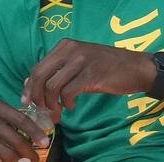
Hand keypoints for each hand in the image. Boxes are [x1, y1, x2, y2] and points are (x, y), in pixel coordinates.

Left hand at [24, 39, 151, 122]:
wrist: (135, 68)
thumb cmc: (104, 69)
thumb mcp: (77, 65)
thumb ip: (56, 72)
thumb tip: (30, 84)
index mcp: (64, 46)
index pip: (37, 68)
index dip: (29, 88)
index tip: (28, 103)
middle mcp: (71, 49)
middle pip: (40, 77)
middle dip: (37, 98)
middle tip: (42, 111)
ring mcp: (81, 61)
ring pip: (51, 87)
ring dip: (51, 105)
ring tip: (58, 113)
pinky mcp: (91, 74)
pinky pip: (67, 93)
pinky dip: (66, 103)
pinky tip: (71, 106)